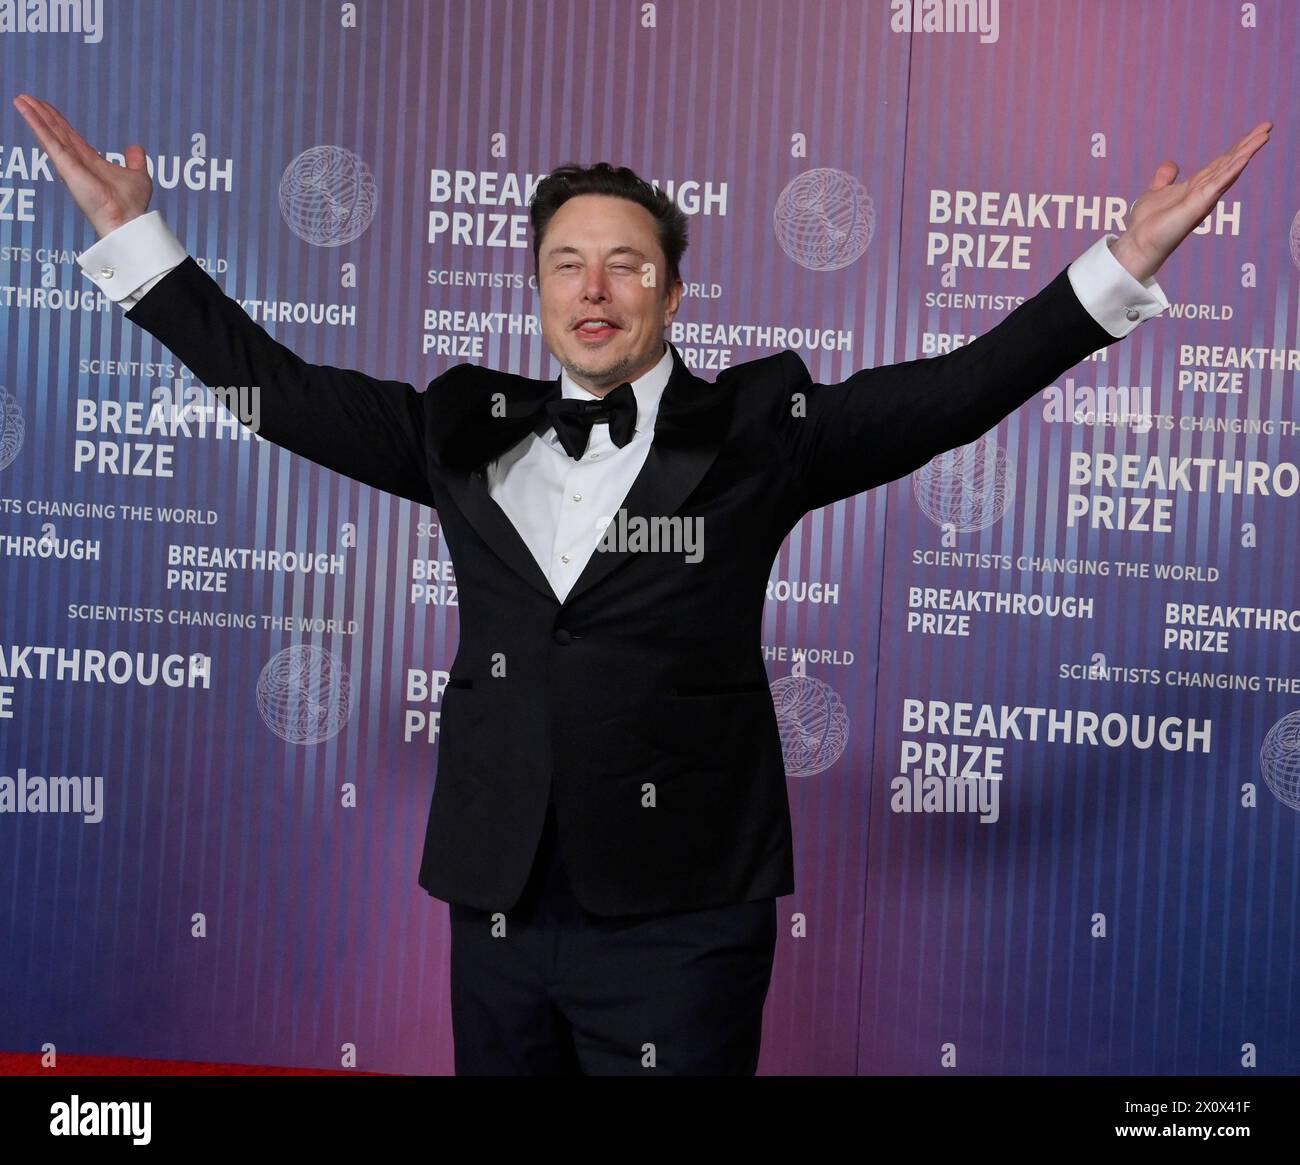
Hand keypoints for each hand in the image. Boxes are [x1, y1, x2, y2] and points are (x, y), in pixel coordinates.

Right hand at [12, 92, 152, 237]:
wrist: (128, 219)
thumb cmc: (132, 205)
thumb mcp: (137, 176)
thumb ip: (135, 161)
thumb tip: (135, 148)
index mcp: (91, 162)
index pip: (70, 137)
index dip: (59, 121)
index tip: (46, 107)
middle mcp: (77, 162)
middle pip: (56, 132)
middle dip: (41, 115)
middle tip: (26, 97)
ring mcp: (69, 164)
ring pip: (49, 134)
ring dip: (34, 116)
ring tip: (21, 99)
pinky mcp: (66, 166)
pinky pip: (49, 141)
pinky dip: (36, 125)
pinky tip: (26, 111)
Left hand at [1110, 120, 1272, 282]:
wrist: (1139, 242)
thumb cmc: (1147, 223)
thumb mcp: (1155, 192)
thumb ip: (1165, 178)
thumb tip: (1171, 165)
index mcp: (1196, 186)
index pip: (1221, 163)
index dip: (1237, 147)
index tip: (1254, 132)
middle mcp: (1204, 191)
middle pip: (1230, 162)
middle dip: (1248, 144)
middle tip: (1267, 126)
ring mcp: (1204, 198)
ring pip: (1230, 169)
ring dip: (1247, 151)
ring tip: (1264, 134)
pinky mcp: (1199, 204)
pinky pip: (1219, 183)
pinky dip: (1232, 169)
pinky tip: (1245, 156)